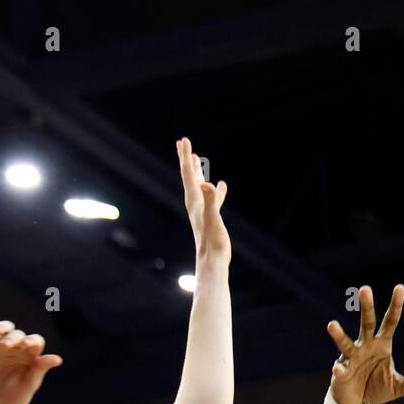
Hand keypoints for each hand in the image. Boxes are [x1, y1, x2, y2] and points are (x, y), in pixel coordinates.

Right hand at [0, 312, 61, 403]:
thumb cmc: (17, 395)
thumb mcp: (30, 383)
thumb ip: (40, 369)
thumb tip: (58, 359)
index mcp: (32, 354)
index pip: (35, 341)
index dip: (32, 340)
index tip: (26, 345)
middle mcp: (18, 346)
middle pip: (18, 334)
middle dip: (12, 339)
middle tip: (5, 347)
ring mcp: (2, 344)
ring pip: (4, 329)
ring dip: (1, 328)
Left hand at [177, 137, 229, 263]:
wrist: (212, 263)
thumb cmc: (213, 243)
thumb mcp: (213, 219)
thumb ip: (210, 200)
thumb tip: (207, 184)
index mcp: (194, 201)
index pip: (188, 175)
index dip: (186, 156)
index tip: (184, 140)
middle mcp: (195, 204)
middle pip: (189, 177)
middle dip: (186, 160)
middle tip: (183, 143)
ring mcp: (203, 211)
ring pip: (199, 186)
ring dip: (198, 171)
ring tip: (198, 159)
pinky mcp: (211, 218)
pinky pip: (212, 198)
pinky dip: (214, 189)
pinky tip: (220, 185)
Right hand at [326, 285, 403, 403]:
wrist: (356, 399)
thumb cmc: (377, 386)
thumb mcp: (398, 387)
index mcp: (382, 344)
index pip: (390, 321)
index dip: (396, 306)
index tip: (399, 287)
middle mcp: (366, 346)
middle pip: (366, 323)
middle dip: (366, 307)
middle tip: (365, 288)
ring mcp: (352, 357)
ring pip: (346, 343)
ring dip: (339, 334)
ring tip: (332, 325)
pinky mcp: (341, 372)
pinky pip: (340, 369)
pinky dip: (339, 370)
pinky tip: (338, 370)